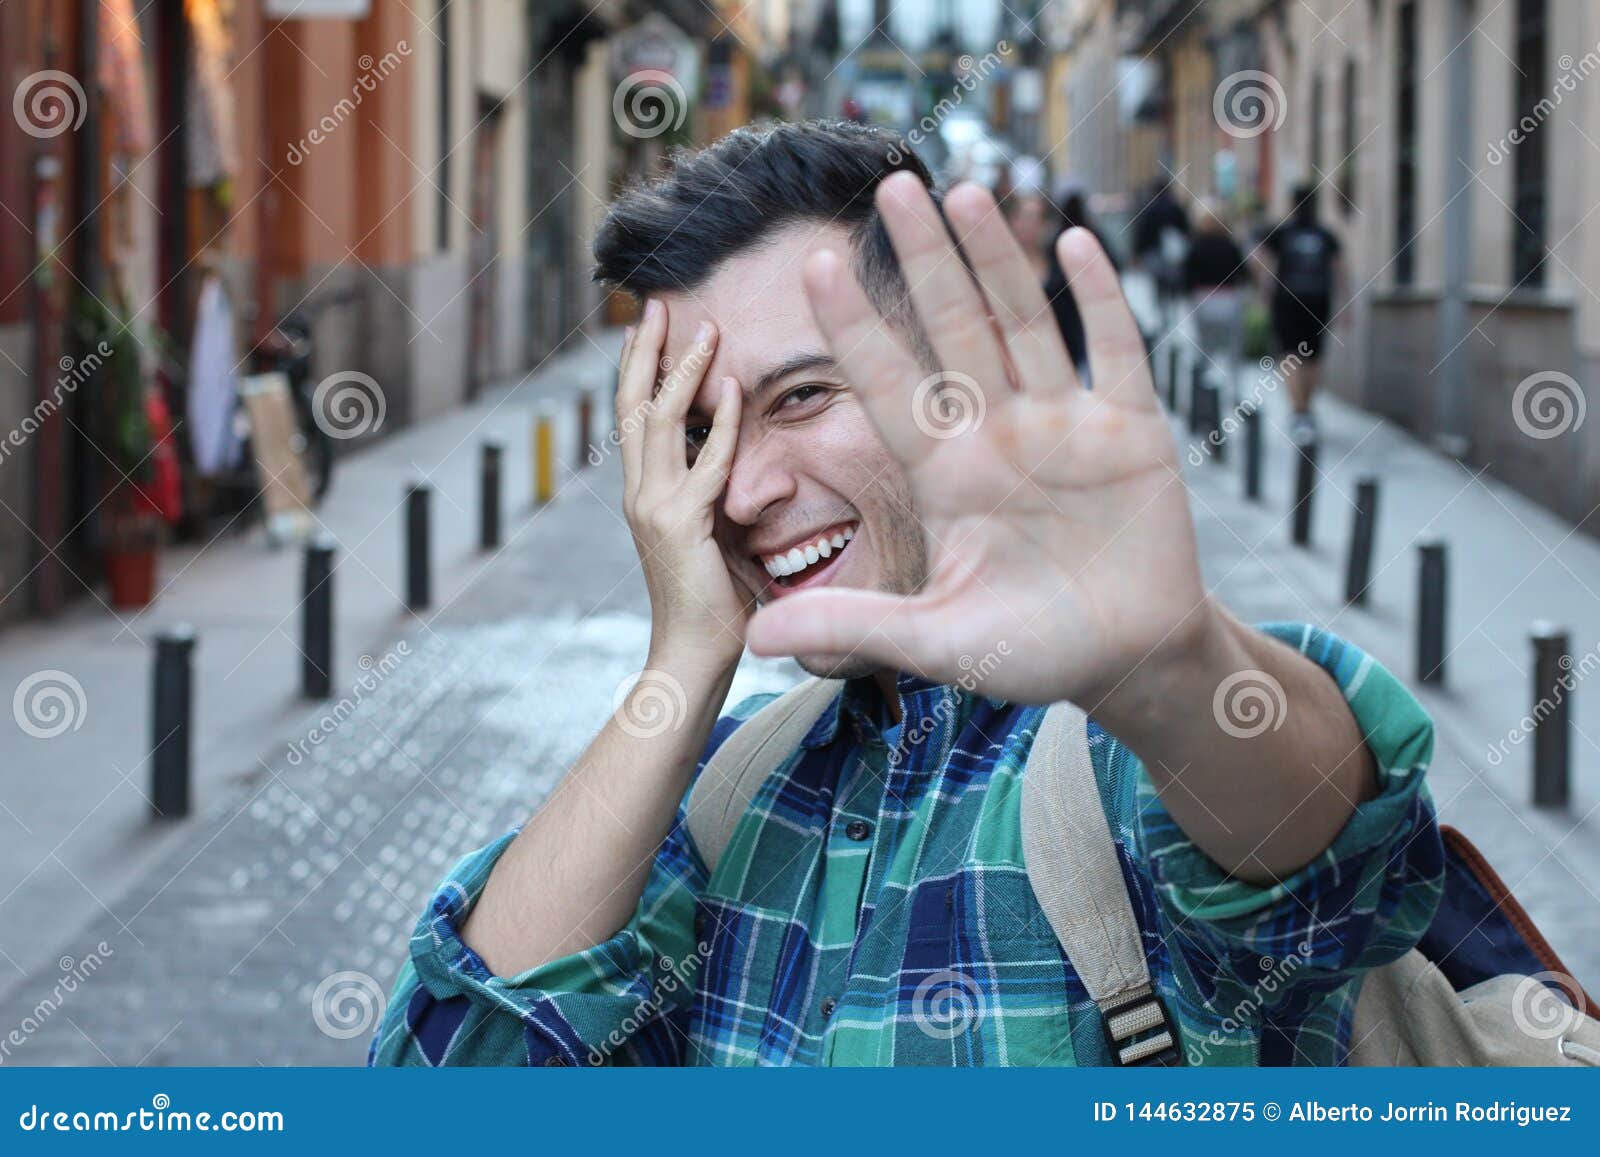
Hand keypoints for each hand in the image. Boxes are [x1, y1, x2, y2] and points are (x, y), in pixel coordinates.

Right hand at [617, 300, 751, 675]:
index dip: (639, 368)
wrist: (694, 659)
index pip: (635, 417)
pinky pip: (706, 462)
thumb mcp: (713, 535)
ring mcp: (655, 508)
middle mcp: (641, 493)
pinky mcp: (681, 527)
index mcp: (645, 494)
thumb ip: (715, 495)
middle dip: (646, 350)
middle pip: (634, 404)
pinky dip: (722, 421)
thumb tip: (737, 461)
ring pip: (661, 421)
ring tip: (702, 325)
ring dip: (682, 368)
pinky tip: (732, 383)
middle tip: (656, 303)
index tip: (650, 326)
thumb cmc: (714, 605)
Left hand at [744, 175, 1217, 709]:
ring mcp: (1064, 424)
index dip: (855, 327)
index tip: (814, 265)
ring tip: (965, 190)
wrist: (1128, 661)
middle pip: (953, 329)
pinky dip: (1097, 299)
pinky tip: (1075, 242)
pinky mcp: (1130, 431)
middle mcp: (998, 433)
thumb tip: (750, 638)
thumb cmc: (1032, 650)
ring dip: (997, 258)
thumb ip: (850, 626)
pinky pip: (1113, 350)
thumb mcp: (934, 640)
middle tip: (890, 188)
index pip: (888, 385)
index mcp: (945, 473)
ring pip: (1023, 323)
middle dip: (923, 261)